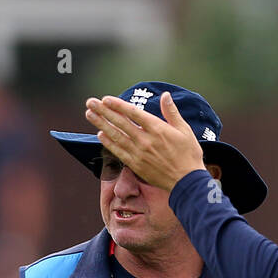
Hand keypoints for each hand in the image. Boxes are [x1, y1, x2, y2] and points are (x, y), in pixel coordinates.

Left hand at [84, 90, 204, 191]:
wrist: (186, 182)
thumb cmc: (189, 155)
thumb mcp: (184, 130)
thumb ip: (172, 112)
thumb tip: (164, 95)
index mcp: (157, 128)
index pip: (133, 113)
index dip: (118, 105)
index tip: (106, 99)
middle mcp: (145, 140)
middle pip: (120, 122)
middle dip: (103, 111)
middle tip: (90, 102)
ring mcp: (139, 153)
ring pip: (116, 136)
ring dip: (101, 124)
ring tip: (89, 115)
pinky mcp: (136, 165)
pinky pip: (119, 152)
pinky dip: (109, 143)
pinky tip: (100, 135)